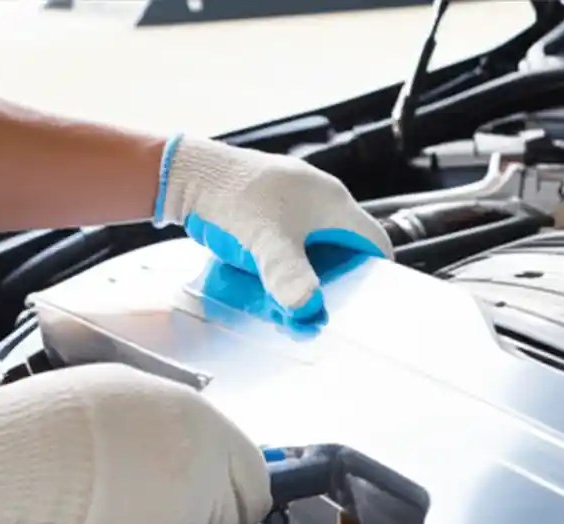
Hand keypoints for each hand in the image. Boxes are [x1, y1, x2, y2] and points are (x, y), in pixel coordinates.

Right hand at [0, 364, 270, 523]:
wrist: (3, 465)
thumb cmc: (45, 426)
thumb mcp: (124, 394)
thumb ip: (173, 424)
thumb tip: (189, 443)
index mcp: (203, 423)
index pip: (257, 478)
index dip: (232, 491)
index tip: (222, 499)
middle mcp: (204, 472)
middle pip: (230, 522)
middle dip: (200, 521)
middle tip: (153, 507)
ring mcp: (182, 520)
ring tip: (109, 511)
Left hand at [155, 136, 392, 319]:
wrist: (187, 174)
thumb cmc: (231, 197)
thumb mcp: (267, 243)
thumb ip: (290, 277)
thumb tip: (309, 308)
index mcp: (333, 203)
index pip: (375, 243)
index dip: (376, 275)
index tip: (365, 303)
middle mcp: (320, 198)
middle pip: (346, 247)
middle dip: (338, 278)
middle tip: (325, 306)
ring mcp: (295, 200)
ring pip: (317, 244)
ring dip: (310, 271)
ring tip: (295, 296)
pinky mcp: (271, 206)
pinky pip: (292, 238)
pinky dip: (288, 259)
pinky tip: (270, 276)